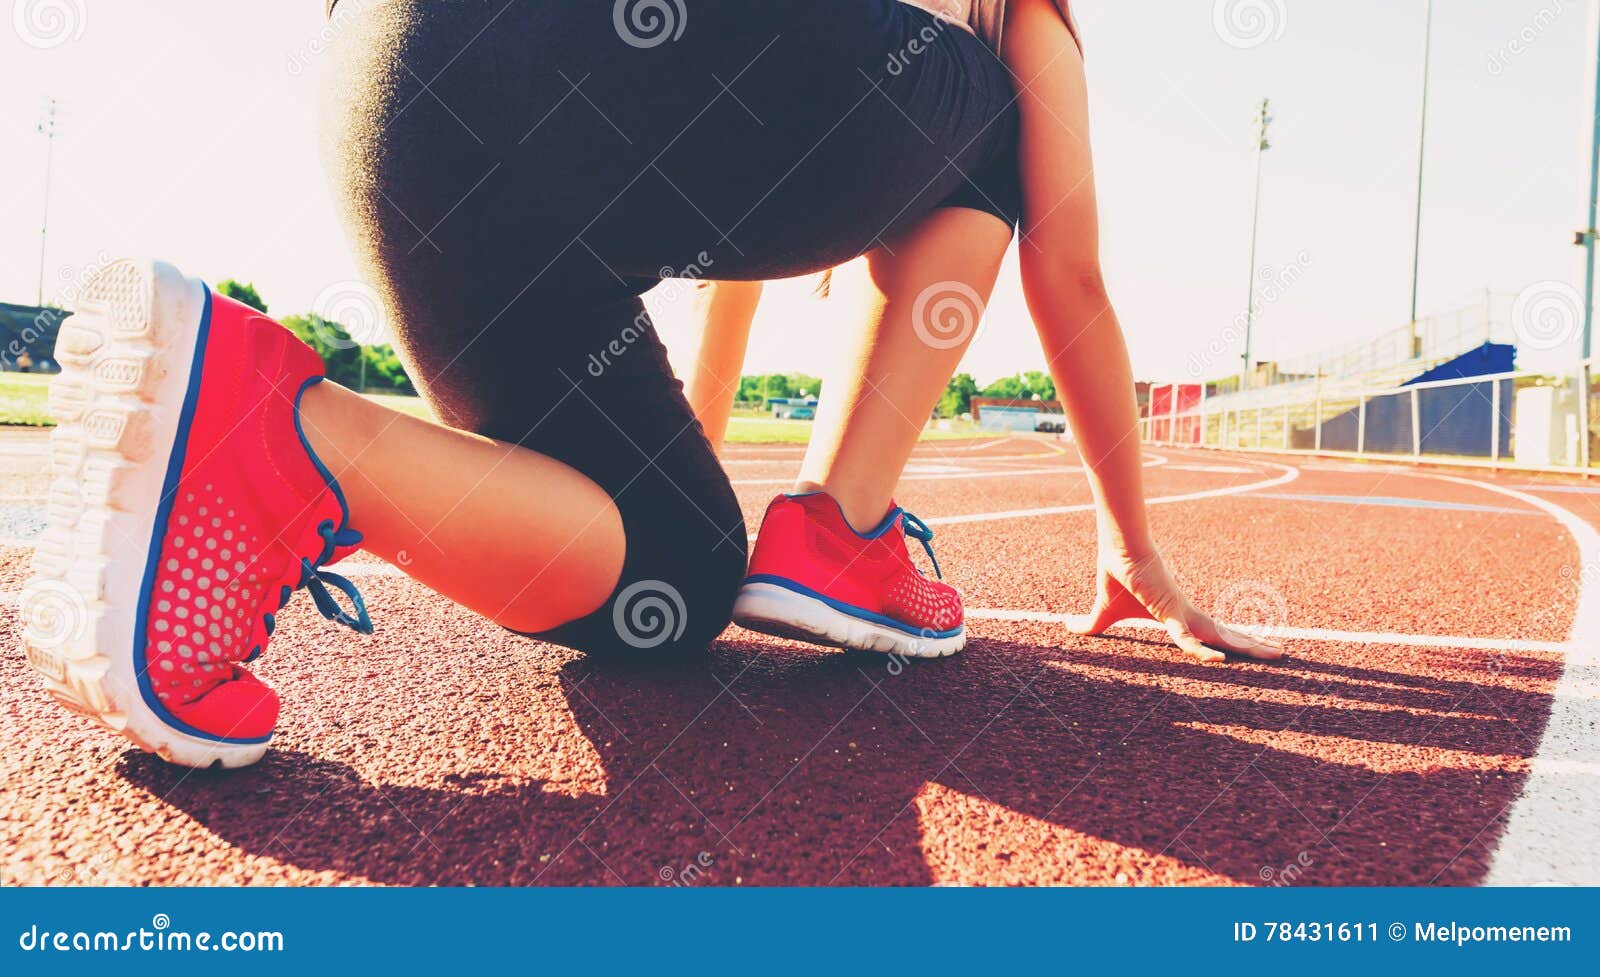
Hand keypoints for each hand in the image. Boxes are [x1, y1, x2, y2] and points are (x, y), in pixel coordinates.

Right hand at [1073, 545, 1283, 662]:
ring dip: (1248, 646)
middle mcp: (1186, 614)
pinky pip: (1186, 637)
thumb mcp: (1102, 611)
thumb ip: (1091, 624)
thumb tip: (1066, 627)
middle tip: (1281, 654)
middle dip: (1253, 645)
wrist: (1118, 548)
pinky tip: (1216, 660)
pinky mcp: (1169, 610)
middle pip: (1226, 634)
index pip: (1209, 633)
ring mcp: (1182, 612)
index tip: (1246, 652)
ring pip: (1220, 636)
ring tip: (1280, 654)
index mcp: (1177, 615)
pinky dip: (1200, 649)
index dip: (1227, 642)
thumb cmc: (1115, 574)